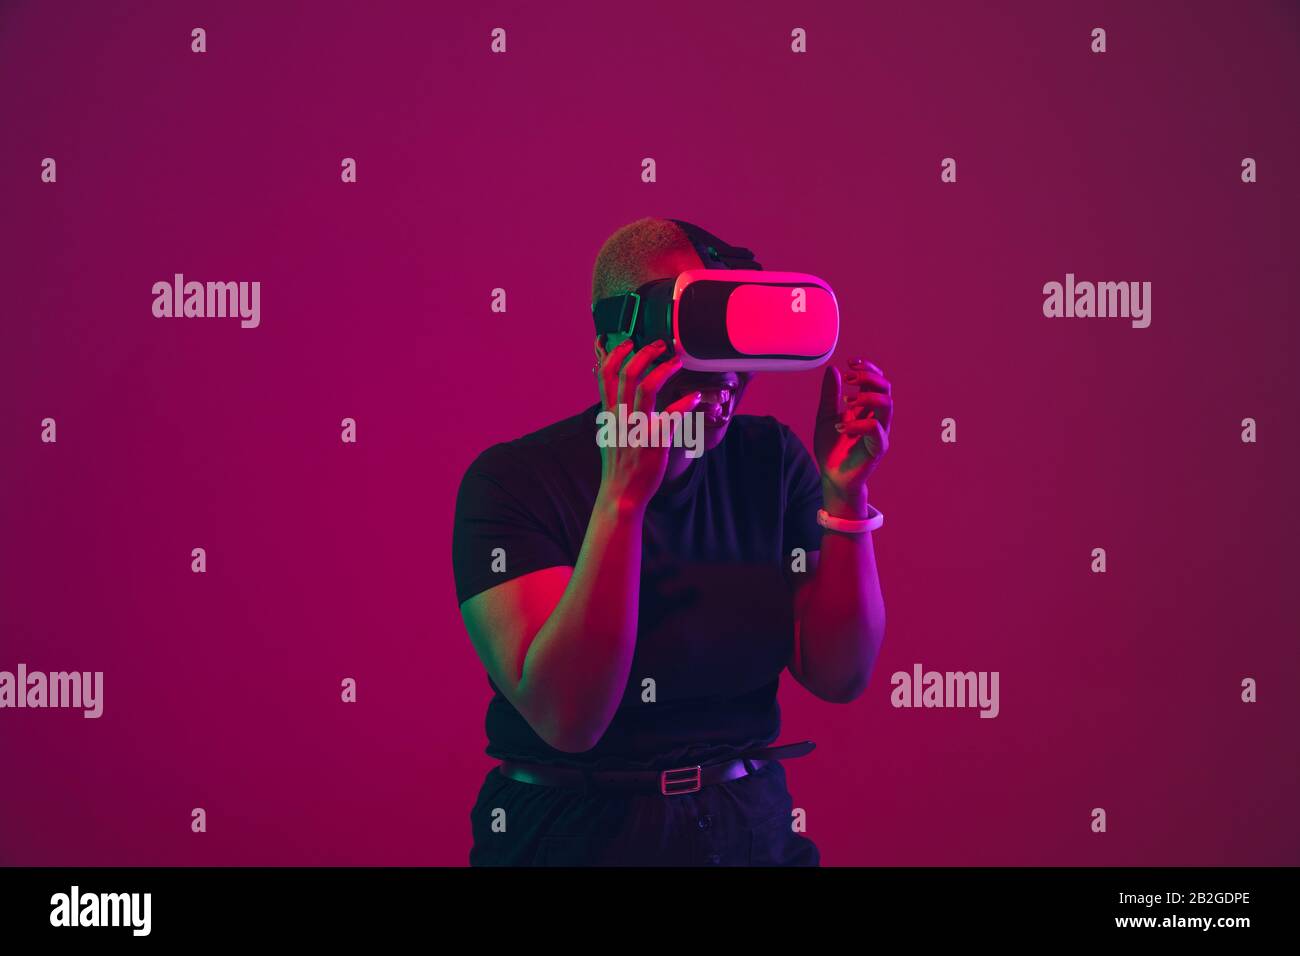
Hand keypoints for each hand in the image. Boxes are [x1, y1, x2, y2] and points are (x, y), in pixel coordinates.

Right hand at [595, 339, 701, 509]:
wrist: (622, 493)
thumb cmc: (620, 464)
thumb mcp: (610, 434)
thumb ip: (614, 413)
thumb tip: (617, 396)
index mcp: (609, 413)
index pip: (606, 375)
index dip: (617, 354)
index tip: (629, 342)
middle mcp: (621, 416)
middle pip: (628, 374)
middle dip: (645, 354)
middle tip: (661, 345)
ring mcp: (637, 427)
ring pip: (647, 387)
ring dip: (664, 370)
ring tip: (678, 361)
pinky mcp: (654, 440)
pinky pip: (671, 415)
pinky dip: (685, 402)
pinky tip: (696, 396)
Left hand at [813, 357, 891, 516]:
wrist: (832, 477)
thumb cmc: (832, 448)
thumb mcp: (825, 416)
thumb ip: (830, 395)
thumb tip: (834, 369)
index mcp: (866, 408)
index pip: (876, 381)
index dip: (868, 368)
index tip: (850, 362)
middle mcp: (876, 417)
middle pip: (885, 388)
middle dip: (868, 377)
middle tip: (848, 377)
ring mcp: (879, 432)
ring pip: (887, 405)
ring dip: (867, 397)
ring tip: (846, 401)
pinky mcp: (878, 448)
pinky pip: (876, 430)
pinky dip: (858, 424)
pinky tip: (841, 427)